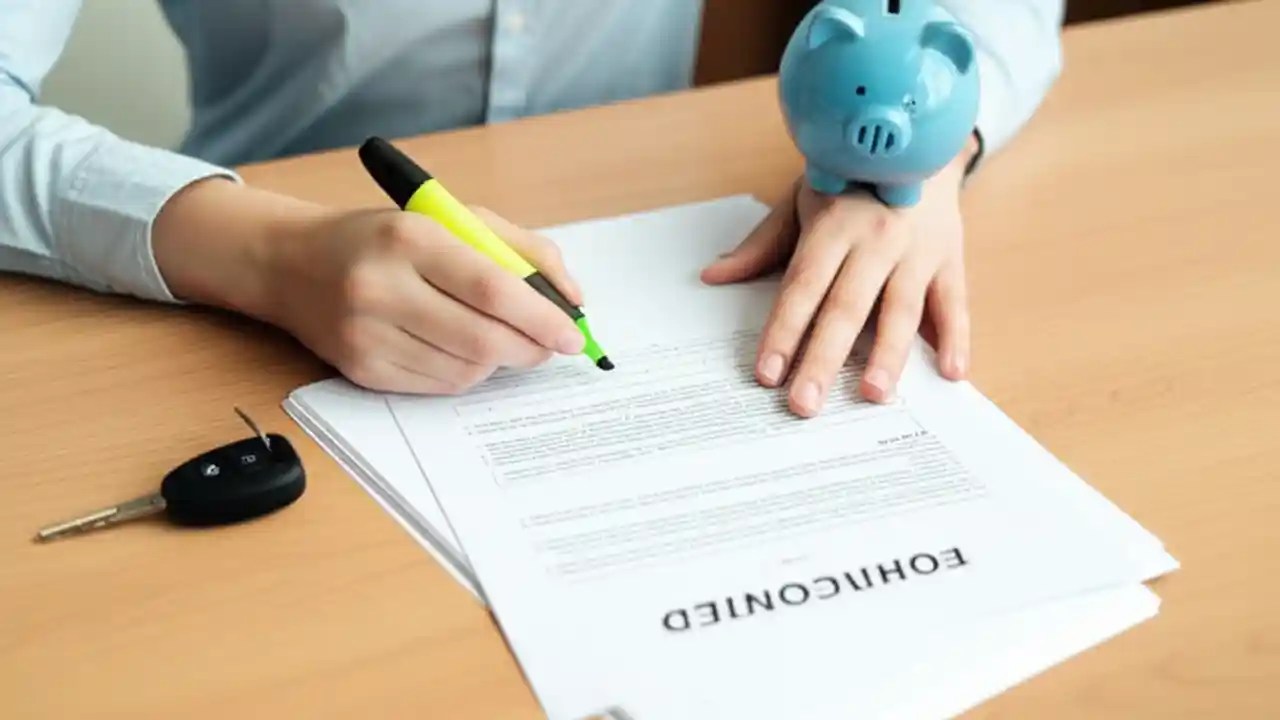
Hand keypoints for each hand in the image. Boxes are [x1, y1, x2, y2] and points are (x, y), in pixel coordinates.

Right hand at [268, 207, 585, 392]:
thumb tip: (572, 298)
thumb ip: (521, 249)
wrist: (292, 262)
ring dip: (500, 362)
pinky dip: (467, 373)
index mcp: (410, 239)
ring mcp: (366, 334)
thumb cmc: (385, 238)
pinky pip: (437, 385)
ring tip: (504, 341)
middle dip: (530, 348)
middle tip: (550, 346)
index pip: (492, 289)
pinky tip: (465, 351)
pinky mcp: (360, 369)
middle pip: (482, 338)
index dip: (540, 317)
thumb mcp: (451, 219)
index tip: (572, 333)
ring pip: (465, 370)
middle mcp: (381, 288)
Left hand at [701, 158, 971, 416]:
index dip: (783, 331)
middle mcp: (875, 239)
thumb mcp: (800, 202)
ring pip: (900, 310)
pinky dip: (956, 338)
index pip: (802, 287)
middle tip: (805, 404)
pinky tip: (951, 372)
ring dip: (888, 356)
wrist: (918, 142)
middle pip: (846, 308)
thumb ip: (761, 245)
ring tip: (871, 394)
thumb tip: (713, 276)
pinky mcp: (950, 259)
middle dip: (823, 359)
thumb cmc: (850, 181)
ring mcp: (916, 251)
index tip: (767, 373)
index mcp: (832, 226)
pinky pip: (954, 304)